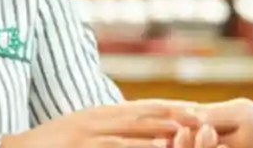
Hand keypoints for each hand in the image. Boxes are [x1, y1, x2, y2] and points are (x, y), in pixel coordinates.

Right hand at [1, 100, 201, 147]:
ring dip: (164, 125)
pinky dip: (139, 143)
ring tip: (190, 127)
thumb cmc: (49, 145)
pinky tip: (159, 144)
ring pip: (134, 125)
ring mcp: (89, 130)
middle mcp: (97, 117)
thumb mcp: (80, 132)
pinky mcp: (82, 143)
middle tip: (203, 115)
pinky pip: (116, 144)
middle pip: (144, 112)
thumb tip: (131, 134)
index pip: (141, 108)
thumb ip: (105, 131)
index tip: (195, 110)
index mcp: (99, 114)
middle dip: (175, 112)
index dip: (169, 108)